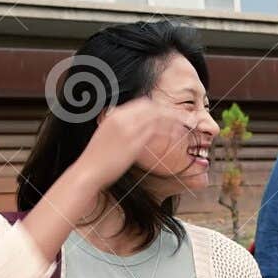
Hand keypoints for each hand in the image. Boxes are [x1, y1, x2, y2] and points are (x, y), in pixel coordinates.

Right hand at [78, 96, 196, 187]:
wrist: (87, 173)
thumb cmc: (98, 163)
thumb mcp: (107, 140)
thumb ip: (120, 132)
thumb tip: (134, 135)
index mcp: (114, 116)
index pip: (142, 104)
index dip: (160, 108)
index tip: (172, 114)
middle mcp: (121, 118)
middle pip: (152, 107)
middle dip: (171, 111)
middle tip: (187, 117)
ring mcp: (127, 128)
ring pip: (158, 116)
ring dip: (176, 119)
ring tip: (190, 124)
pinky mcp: (132, 141)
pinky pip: (157, 131)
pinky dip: (170, 131)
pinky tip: (180, 137)